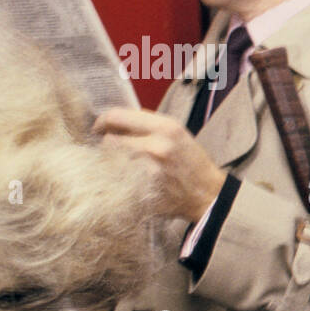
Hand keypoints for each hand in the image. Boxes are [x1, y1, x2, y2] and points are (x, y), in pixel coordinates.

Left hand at [93, 108, 226, 221]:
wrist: (209, 194)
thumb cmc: (192, 162)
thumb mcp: (178, 133)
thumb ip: (149, 124)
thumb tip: (116, 120)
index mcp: (166, 127)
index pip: (117, 116)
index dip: (103, 121)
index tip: (100, 127)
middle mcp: (156, 145)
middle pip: (109, 140)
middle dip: (109, 144)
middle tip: (113, 149)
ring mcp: (148, 169)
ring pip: (110, 160)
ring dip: (112, 161)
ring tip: (124, 164)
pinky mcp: (144, 188)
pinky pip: (117, 178)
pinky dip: (118, 177)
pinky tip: (130, 178)